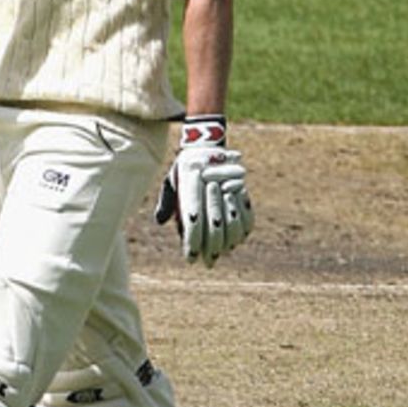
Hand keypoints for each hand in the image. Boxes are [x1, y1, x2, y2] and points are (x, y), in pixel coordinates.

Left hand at [154, 116, 253, 267]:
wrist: (206, 144)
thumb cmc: (185, 168)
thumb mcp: (171, 181)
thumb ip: (167, 202)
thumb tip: (160, 221)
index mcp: (189, 182)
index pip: (192, 220)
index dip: (192, 243)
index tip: (191, 259)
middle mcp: (209, 183)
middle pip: (214, 225)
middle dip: (211, 247)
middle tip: (209, 262)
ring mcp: (227, 185)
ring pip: (232, 222)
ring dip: (227, 242)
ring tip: (222, 254)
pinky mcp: (241, 187)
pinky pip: (247, 214)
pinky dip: (242, 231)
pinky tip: (235, 242)